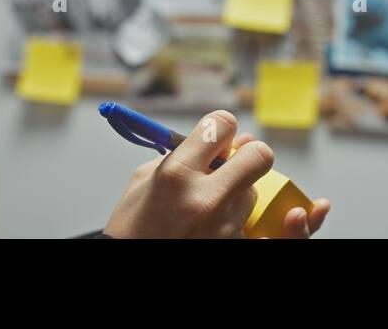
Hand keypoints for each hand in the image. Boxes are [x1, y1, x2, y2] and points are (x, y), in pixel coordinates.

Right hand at [103, 110, 330, 238]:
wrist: (128, 263)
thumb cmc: (133, 225)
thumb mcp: (145, 180)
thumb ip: (183, 155)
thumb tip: (231, 142)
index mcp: (177, 174)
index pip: (223, 125)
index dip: (222, 127)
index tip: (218, 137)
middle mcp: (206, 199)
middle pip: (259, 155)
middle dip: (249, 155)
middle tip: (237, 163)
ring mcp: (224, 230)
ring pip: (253, 194)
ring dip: (237, 195)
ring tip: (207, 210)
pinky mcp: (233, 248)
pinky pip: (251, 227)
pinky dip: (237, 224)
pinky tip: (220, 225)